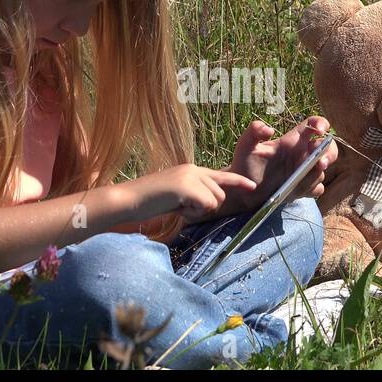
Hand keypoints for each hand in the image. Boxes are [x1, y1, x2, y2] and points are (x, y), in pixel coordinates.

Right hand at [129, 163, 256, 224]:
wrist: (129, 199)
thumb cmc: (150, 201)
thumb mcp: (176, 195)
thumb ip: (193, 194)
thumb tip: (209, 202)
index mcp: (191, 170)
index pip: (220, 175)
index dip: (238, 182)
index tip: (252, 186)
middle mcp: (193, 169)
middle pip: (220, 194)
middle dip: (206, 207)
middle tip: (182, 207)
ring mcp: (190, 176)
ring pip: (214, 200)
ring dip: (198, 210)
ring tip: (178, 206)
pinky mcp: (187, 186)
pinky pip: (205, 205)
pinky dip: (192, 212)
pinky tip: (176, 207)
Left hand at [221, 115, 338, 213]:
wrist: (242, 190)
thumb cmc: (244, 165)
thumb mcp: (245, 146)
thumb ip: (253, 131)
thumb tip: (269, 130)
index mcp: (292, 141)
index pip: (313, 124)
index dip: (321, 123)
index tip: (320, 130)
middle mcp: (301, 154)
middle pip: (327, 147)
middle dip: (329, 153)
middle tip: (319, 162)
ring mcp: (304, 172)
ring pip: (321, 170)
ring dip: (315, 174)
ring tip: (300, 179)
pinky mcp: (303, 188)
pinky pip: (317, 188)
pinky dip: (312, 188)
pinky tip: (298, 190)